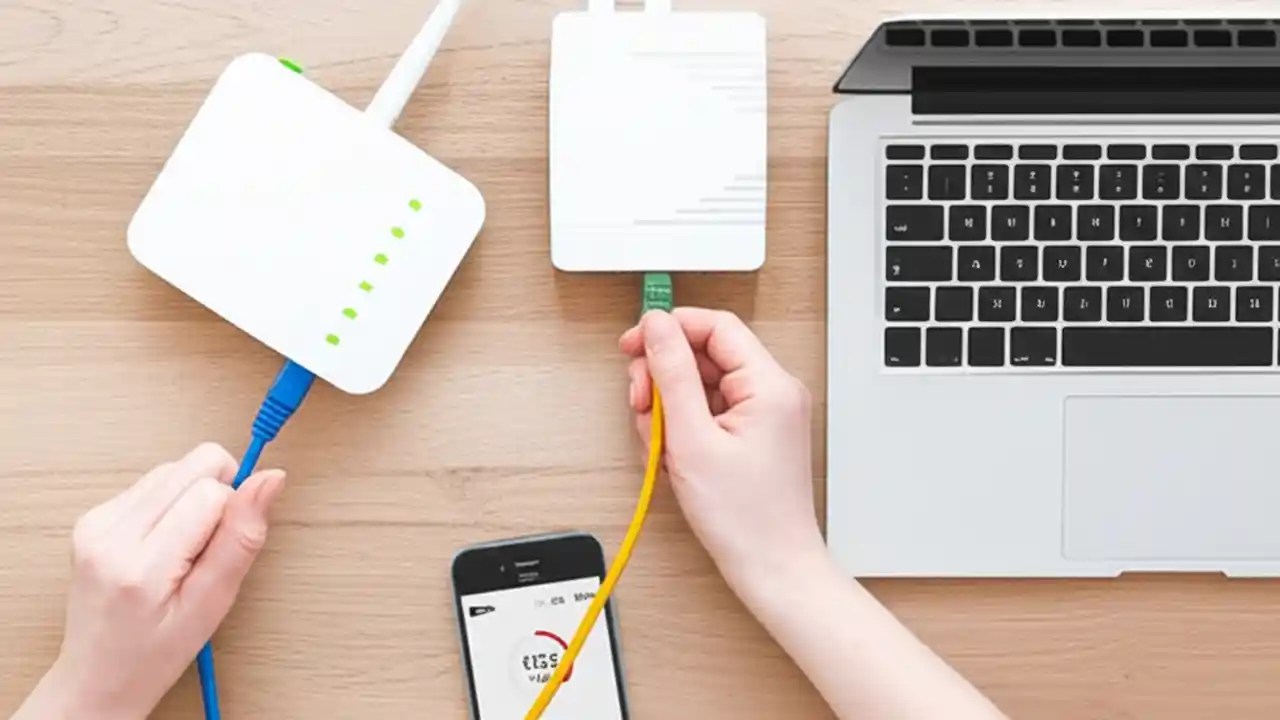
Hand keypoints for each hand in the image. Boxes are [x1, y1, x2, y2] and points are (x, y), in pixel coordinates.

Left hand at [13, 443, 284, 719]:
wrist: (98, 678)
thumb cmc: (156, 653)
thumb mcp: (213, 605)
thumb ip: (242, 537)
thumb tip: (269, 479)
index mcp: (139, 564)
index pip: (211, 492)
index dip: (232, 514)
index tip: (222, 551)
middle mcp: (108, 534)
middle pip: (192, 466)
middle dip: (215, 497)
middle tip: (205, 549)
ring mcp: (94, 522)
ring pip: (174, 469)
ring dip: (191, 501)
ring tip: (183, 551)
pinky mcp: (91, 517)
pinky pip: (152, 483)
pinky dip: (170, 505)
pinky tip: (164, 545)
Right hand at [620, 309, 824, 603]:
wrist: (773, 568)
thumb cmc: (745, 517)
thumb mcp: (692, 439)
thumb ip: (671, 375)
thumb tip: (656, 327)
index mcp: (769, 385)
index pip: (714, 326)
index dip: (669, 328)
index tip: (633, 343)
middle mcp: (773, 392)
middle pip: (704, 354)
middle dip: (663, 377)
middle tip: (641, 405)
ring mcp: (764, 414)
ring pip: (700, 385)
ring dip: (668, 408)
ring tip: (661, 445)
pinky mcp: (753, 434)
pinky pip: (708, 411)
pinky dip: (683, 428)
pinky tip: (674, 457)